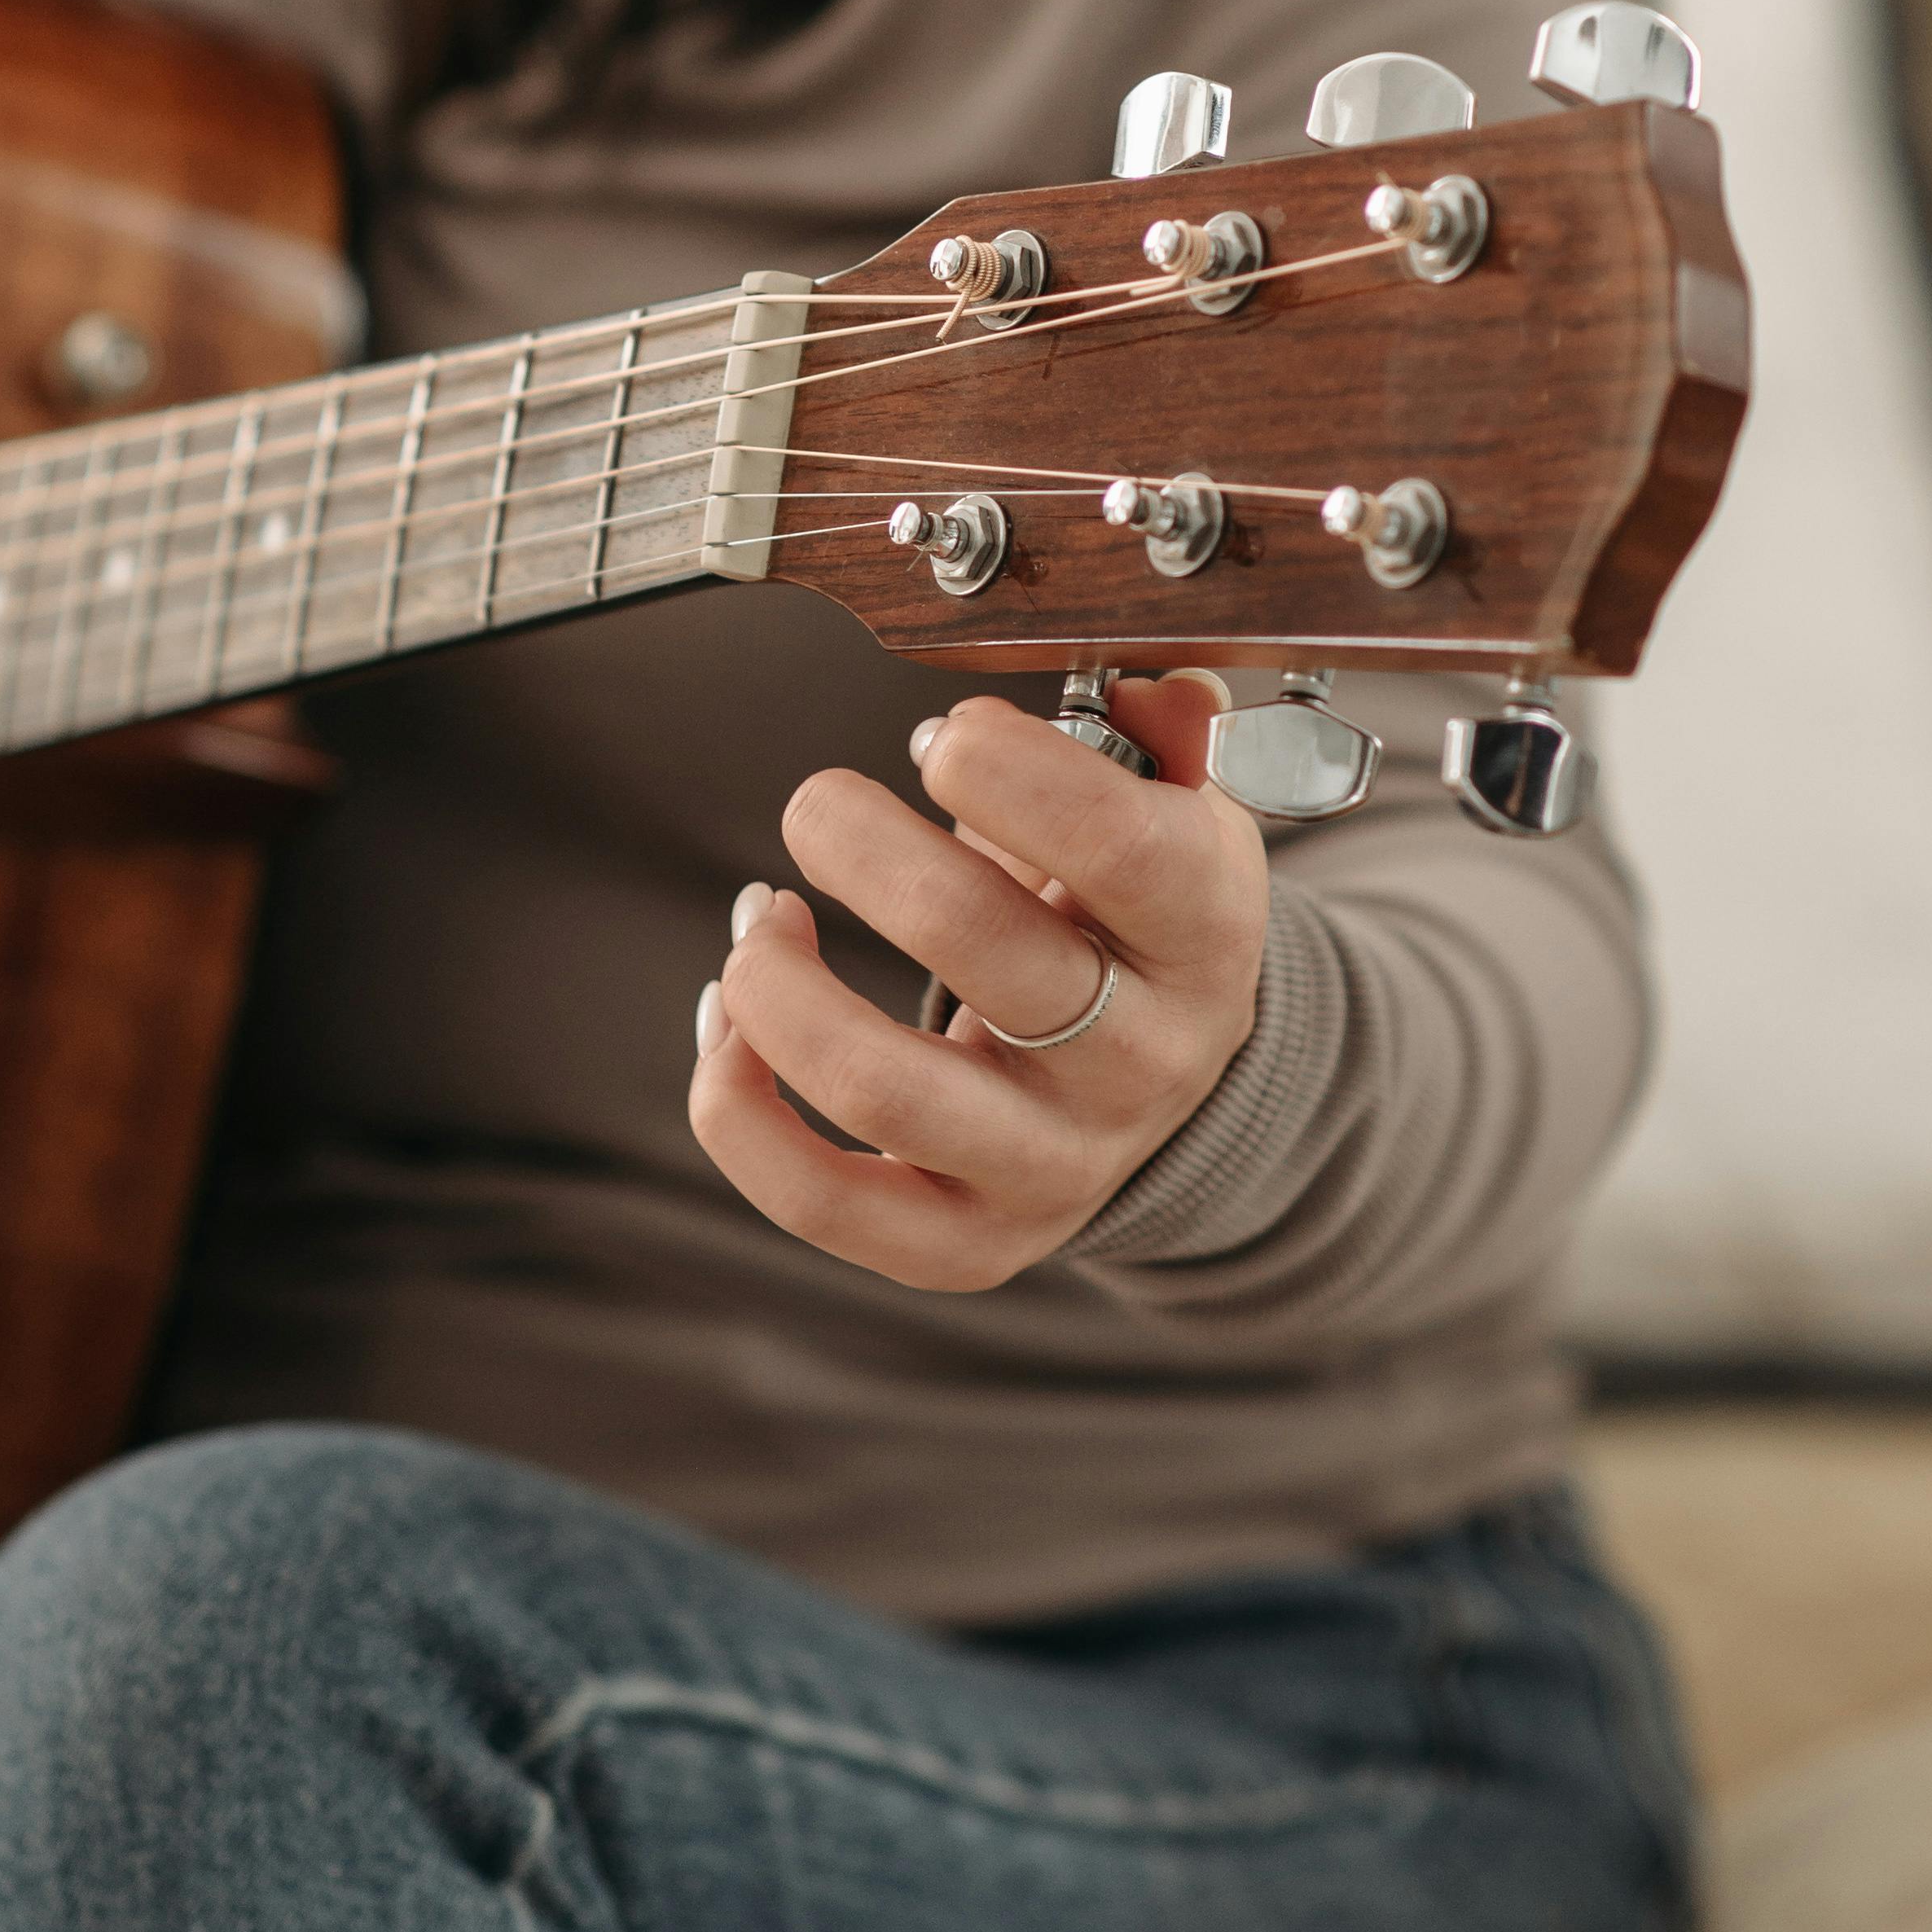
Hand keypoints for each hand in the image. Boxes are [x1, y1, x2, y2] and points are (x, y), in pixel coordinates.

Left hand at [690, 675, 1269, 1291]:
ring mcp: (1052, 1166)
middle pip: (981, 949)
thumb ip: (1162, 730)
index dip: (1010, 775)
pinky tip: (729, 1021)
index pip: (1125, 850)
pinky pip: (823, 1203)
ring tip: (760, 918)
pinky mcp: (966, 1242)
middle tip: (816, 802)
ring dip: (775, 984)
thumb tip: (1150, 690)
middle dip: (860, 848)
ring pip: (879, 1088)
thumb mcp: (1178, 810)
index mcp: (1202, 934)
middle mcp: (1139, 1061)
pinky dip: (737, 1109)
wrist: (1170, 1086)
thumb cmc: (1138, 915)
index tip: (937, 738)